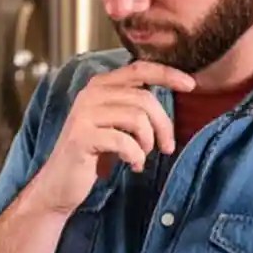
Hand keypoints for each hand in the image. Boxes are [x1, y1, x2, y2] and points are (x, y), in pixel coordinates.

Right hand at [28, 61, 194, 213]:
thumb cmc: (94, 154)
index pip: (139, 69)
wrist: (61, 184)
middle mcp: (90, 94)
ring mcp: (84, 114)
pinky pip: (124, 141)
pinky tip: (133, 165)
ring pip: (137, 118)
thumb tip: (174, 90)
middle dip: (163, 125)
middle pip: (144, 99)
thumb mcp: (116, 123)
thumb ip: (134, 105)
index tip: (191, 85)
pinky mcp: (82, 137)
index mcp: (100, 86)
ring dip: (148, 143)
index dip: (168, 74)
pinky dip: (136, 156)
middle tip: (166, 148)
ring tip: (142, 156)